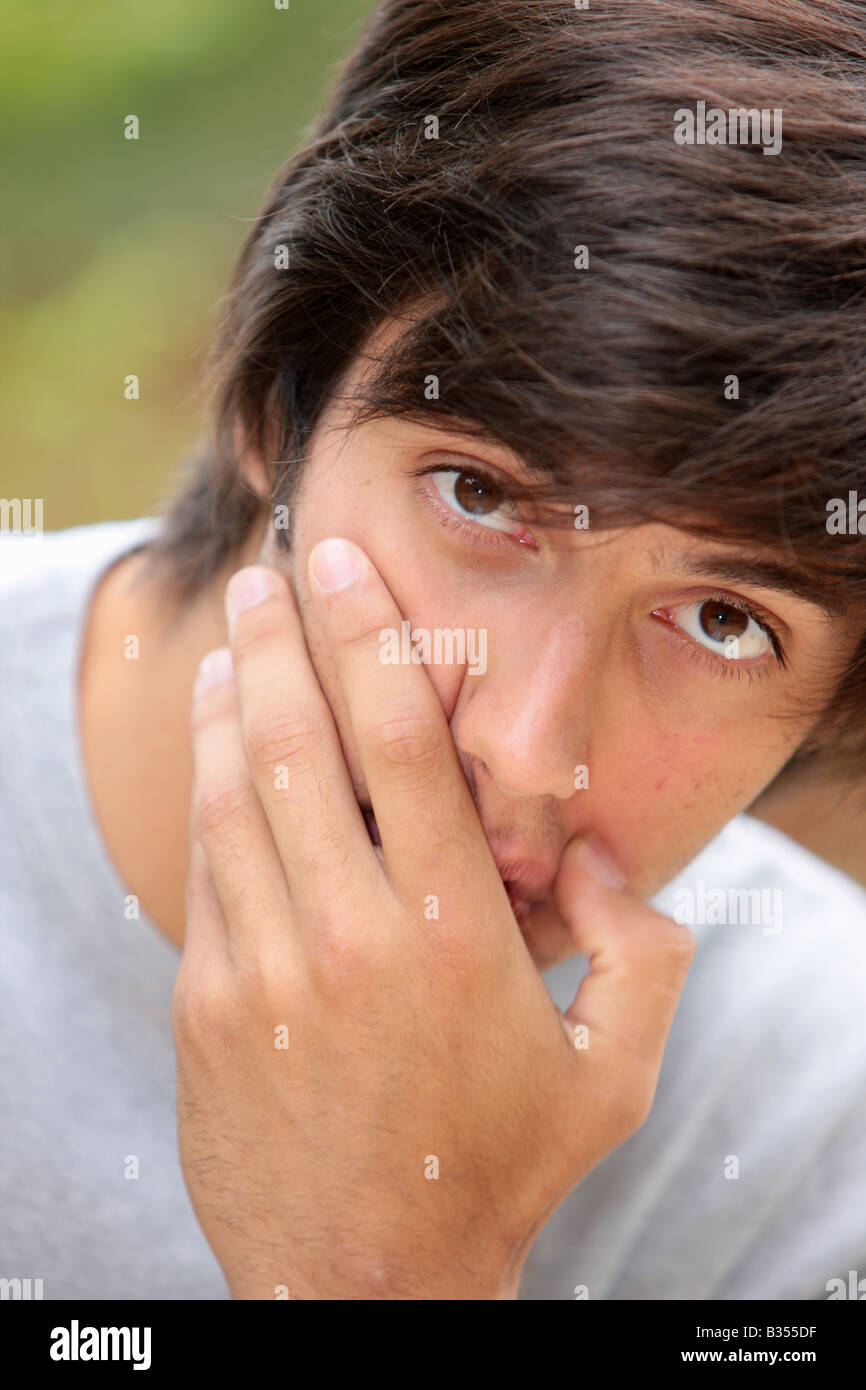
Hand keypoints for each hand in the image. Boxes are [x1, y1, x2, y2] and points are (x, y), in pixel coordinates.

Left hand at [172, 540, 694, 1299]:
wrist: (365, 1283)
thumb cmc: (498, 1168)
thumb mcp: (615, 1071)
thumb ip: (642, 951)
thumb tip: (589, 857)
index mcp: (451, 935)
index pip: (399, 746)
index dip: (371, 639)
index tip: (348, 571)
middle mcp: (347, 936)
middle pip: (296, 746)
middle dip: (279, 643)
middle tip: (272, 576)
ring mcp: (261, 970)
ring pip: (230, 797)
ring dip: (226, 704)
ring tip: (230, 640)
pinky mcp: (206, 1005)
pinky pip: (204, 871)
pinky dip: (206, 793)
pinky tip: (213, 750)